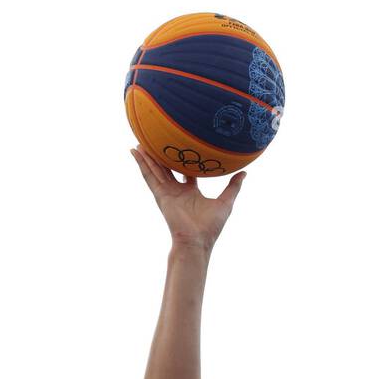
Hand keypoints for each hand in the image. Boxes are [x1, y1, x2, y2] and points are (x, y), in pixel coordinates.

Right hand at [131, 146, 246, 250]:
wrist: (197, 240)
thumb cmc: (211, 226)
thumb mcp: (226, 202)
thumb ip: (233, 187)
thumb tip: (244, 173)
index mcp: (190, 192)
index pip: (185, 171)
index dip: (183, 158)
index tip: (181, 144)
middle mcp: (177, 191)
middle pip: (167, 167)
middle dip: (161, 154)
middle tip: (156, 137)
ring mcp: (167, 192)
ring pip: (155, 168)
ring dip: (147, 155)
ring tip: (140, 139)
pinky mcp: (160, 195)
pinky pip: (149, 176)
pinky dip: (141, 164)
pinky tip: (134, 151)